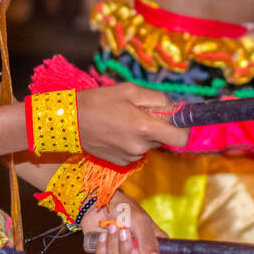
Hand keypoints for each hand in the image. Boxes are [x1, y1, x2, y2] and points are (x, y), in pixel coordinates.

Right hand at [73, 83, 189, 165]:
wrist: (69, 122)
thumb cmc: (99, 101)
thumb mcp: (130, 90)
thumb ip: (158, 99)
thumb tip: (176, 108)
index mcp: (145, 128)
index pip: (182, 138)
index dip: (184, 127)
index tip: (177, 117)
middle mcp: (141, 147)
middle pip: (164, 138)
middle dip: (158, 124)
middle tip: (139, 110)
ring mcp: (131, 157)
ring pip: (150, 143)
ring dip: (145, 132)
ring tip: (123, 119)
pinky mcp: (122, 163)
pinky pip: (138, 150)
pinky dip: (133, 140)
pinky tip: (117, 130)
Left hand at [82, 190, 166, 253]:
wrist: (99, 204)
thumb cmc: (123, 207)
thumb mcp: (140, 221)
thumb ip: (149, 241)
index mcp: (153, 243)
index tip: (138, 252)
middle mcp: (140, 251)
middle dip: (126, 247)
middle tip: (123, 231)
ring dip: (112, 244)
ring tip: (112, 228)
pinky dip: (102, 247)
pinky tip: (103, 236)